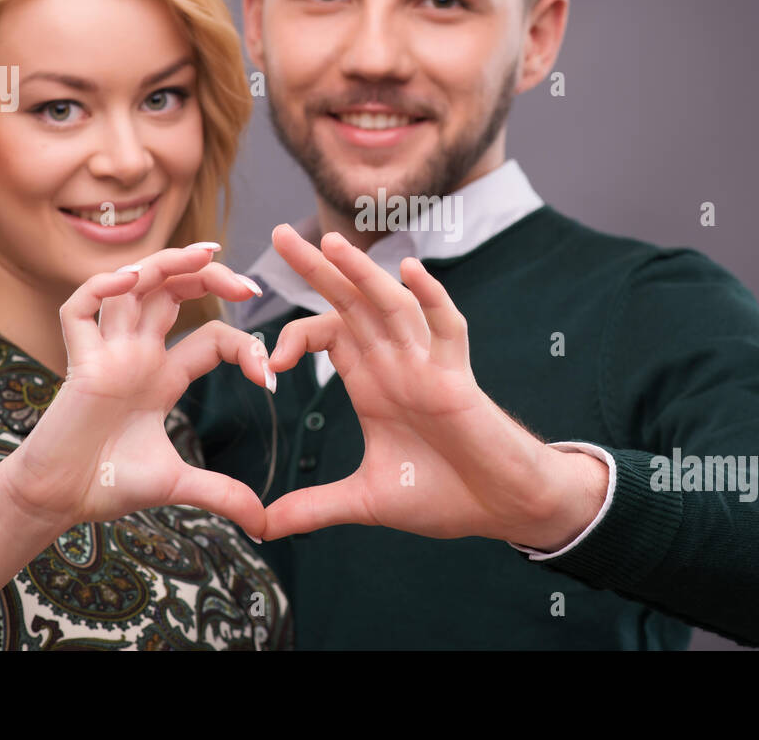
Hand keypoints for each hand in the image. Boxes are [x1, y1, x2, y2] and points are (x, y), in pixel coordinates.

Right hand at [0, 243, 274, 538]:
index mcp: (163, 376)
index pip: (210, 337)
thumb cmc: (108, 485)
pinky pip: (79, 309)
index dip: (244, 347)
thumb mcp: (178, 484)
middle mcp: (137, 354)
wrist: (58, 502)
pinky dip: (101, 287)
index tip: (269, 377)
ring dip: (166, 263)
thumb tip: (264, 525)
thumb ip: (222, 494)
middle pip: (173, 292)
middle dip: (210, 277)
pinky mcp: (76, 362)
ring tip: (206, 254)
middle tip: (248, 284)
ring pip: (132, 286)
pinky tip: (132, 279)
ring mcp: (107, 353)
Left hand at [261, 225, 607, 548]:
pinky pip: (447, 329)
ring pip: (392, 305)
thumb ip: (314, 507)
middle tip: (280, 232)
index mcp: (371, 382)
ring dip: (363, 274)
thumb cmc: (441, 494)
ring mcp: (427, 366)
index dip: (293, 338)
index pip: (326, 334)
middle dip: (317, 269)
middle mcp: (395, 364)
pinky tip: (412, 271)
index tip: (268, 366)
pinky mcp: (458, 379)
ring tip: (331, 243)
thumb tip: (261, 526)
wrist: (498, 508)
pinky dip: (432, 298)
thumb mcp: (365, 501)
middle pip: (351, 303)